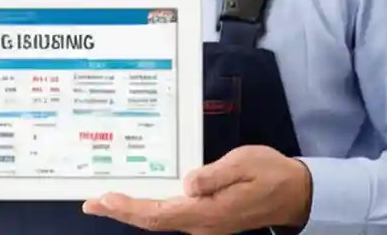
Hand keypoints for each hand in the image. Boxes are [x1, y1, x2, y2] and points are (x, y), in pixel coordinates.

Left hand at [82, 146, 311, 233]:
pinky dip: (148, 209)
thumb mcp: (245, 164)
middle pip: (153, 220)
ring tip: (104, 202)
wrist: (296, 194)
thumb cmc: (271, 174)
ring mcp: (204, 223)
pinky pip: (170, 215)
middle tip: (90, 204)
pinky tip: (137, 201)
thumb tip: (188, 183)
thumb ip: (214, 175)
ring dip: (132, 211)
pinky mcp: (206, 217)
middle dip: (120, 212)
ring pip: (159, 219)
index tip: (105, 200)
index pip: (160, 213)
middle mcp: (202, 223)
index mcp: (208, 212)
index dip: (130, 209)